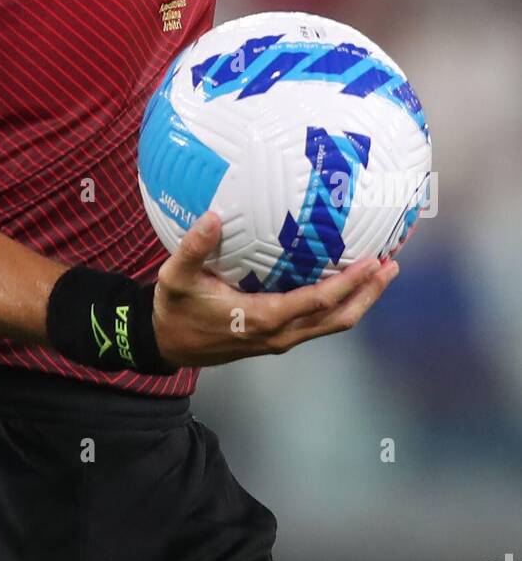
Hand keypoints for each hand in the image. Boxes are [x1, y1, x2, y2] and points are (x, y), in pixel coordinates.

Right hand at [152, 210, 399, 367]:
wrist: (168, 344)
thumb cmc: (175, 310)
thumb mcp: (176, 277)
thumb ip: (194, 248)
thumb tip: (211, 216)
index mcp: (262, 319)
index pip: (317, 302)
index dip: (349, 284)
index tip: (373, 262)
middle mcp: (280, 334)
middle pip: (338, 318)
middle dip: (368, 294)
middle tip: (391, 265)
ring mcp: (281, 339)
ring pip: (332, 324)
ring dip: (359, 300)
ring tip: (381, 272)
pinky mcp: (278, 337)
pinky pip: (319, 321)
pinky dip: (339, 302)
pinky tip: (344, 281)